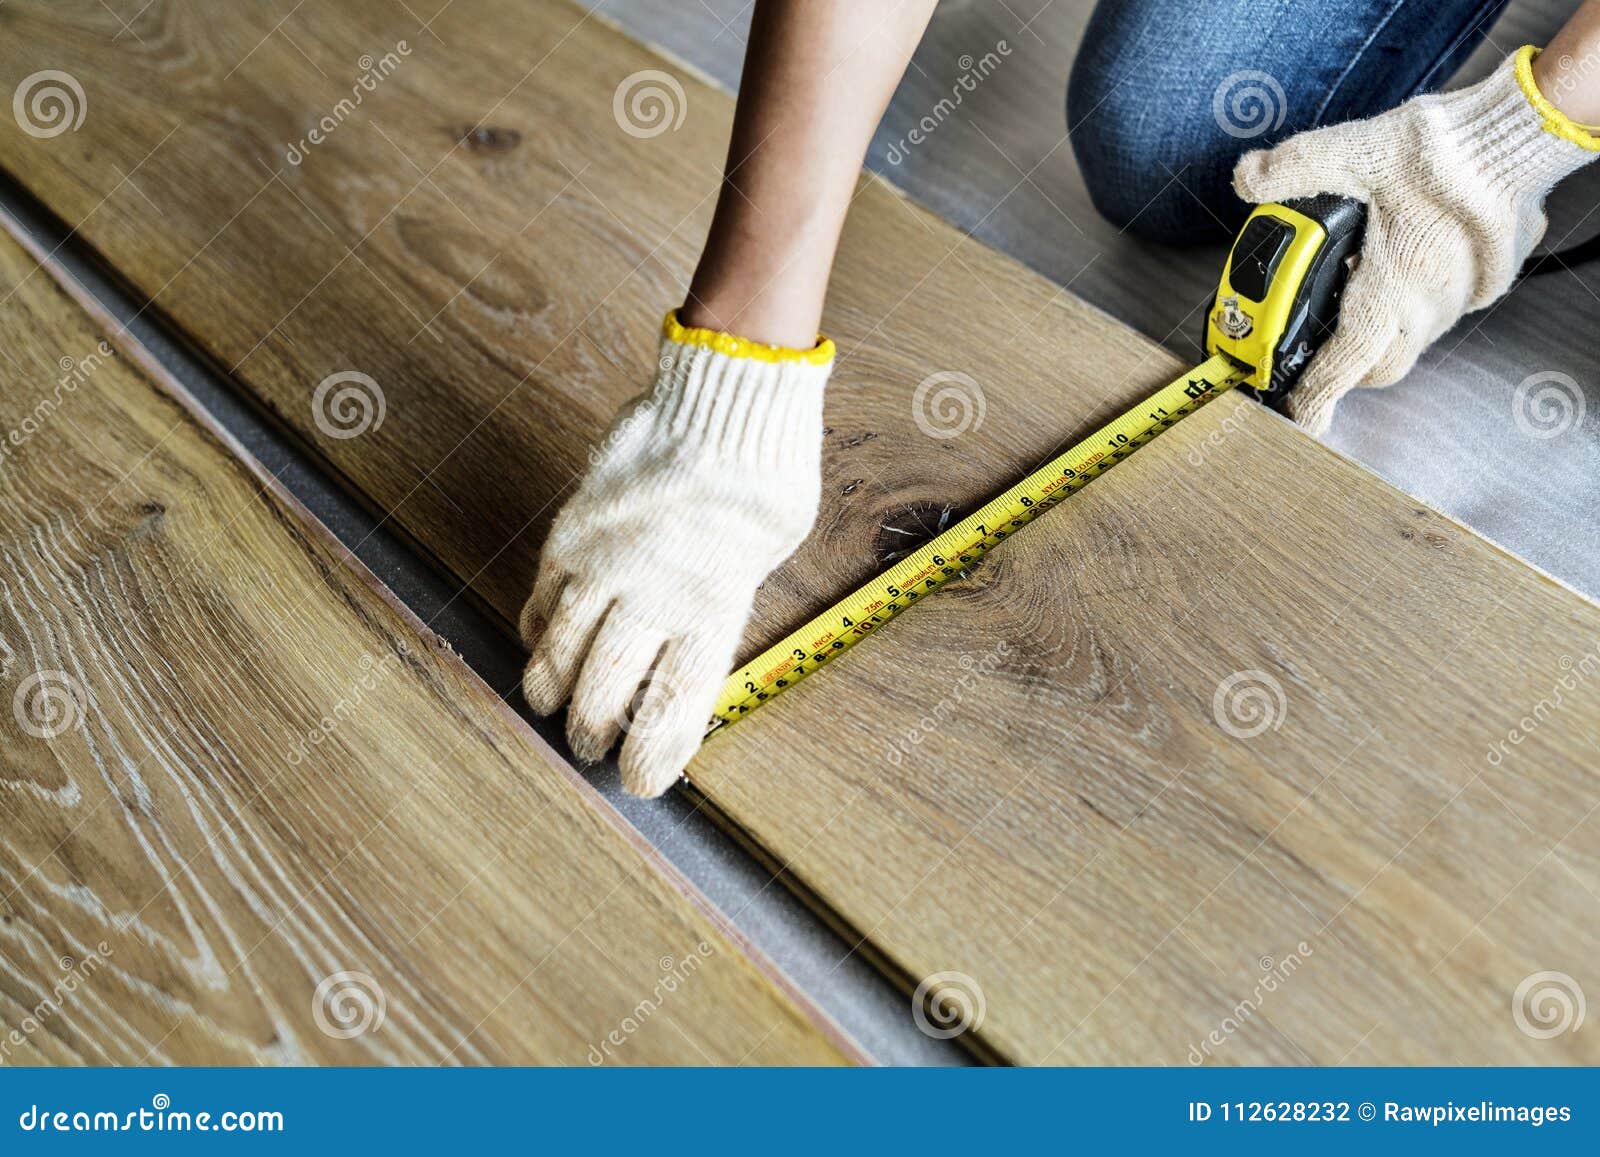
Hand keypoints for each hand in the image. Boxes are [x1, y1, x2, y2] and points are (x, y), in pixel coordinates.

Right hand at [520, 312, 832, 796]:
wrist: (725, 395)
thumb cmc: (766, 475)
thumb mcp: (773, 552)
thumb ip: (730, 601)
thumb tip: (703, 639)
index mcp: (712, 607)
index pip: (675, 705)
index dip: (653, 753)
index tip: (640, 782)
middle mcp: (653, 594)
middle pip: (607, 689)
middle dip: (596, 732)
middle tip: (592, 749)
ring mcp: (606, 563)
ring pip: (561, 649)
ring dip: (553, 690)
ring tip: (552, 710)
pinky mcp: (574, 530)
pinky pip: (542, 595)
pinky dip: (536, 630)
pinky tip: (538, 647)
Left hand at [1233, 47, 1597, 433]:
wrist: (1521, 135)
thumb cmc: (1449, 150)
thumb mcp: (1355, 150)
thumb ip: (1295, 167)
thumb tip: (1249, 176)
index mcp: (1391, 286)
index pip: (1345, 360)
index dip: (1317, 393)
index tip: (1300, 414)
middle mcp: (1429, 304)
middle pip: (1380, 366)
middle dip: (1346, 371)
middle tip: (1317, 360)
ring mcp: (1462, 297)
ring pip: (1412, 342)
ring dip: (1381, 339)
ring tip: (1354, 309)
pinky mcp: (1486, 281)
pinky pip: (1441, 314)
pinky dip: (1414, 309)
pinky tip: (1400, 275)